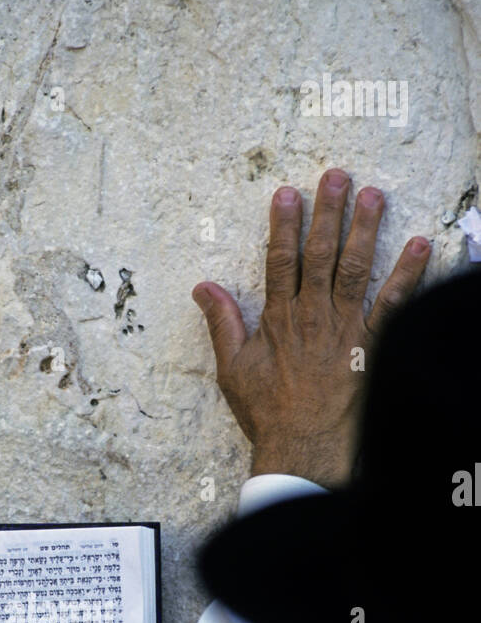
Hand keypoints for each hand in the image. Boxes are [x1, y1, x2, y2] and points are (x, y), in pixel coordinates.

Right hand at [192, 169, 430, 486]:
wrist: (302, 446)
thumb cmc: (267, 412)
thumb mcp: (232, 369)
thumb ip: (222, 324)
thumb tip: (203, 288)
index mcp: (279, 318)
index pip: (280, 260)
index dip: (284, 224)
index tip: (287, 193)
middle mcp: (313, 315)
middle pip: (321, 254)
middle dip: (329, 212)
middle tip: (337, 176)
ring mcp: (345, 328)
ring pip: (355, 268)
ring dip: (366, 229)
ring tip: (374, 194)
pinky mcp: (372, 345)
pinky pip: (393, 303)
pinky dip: (408, 274)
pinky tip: (419, 245)